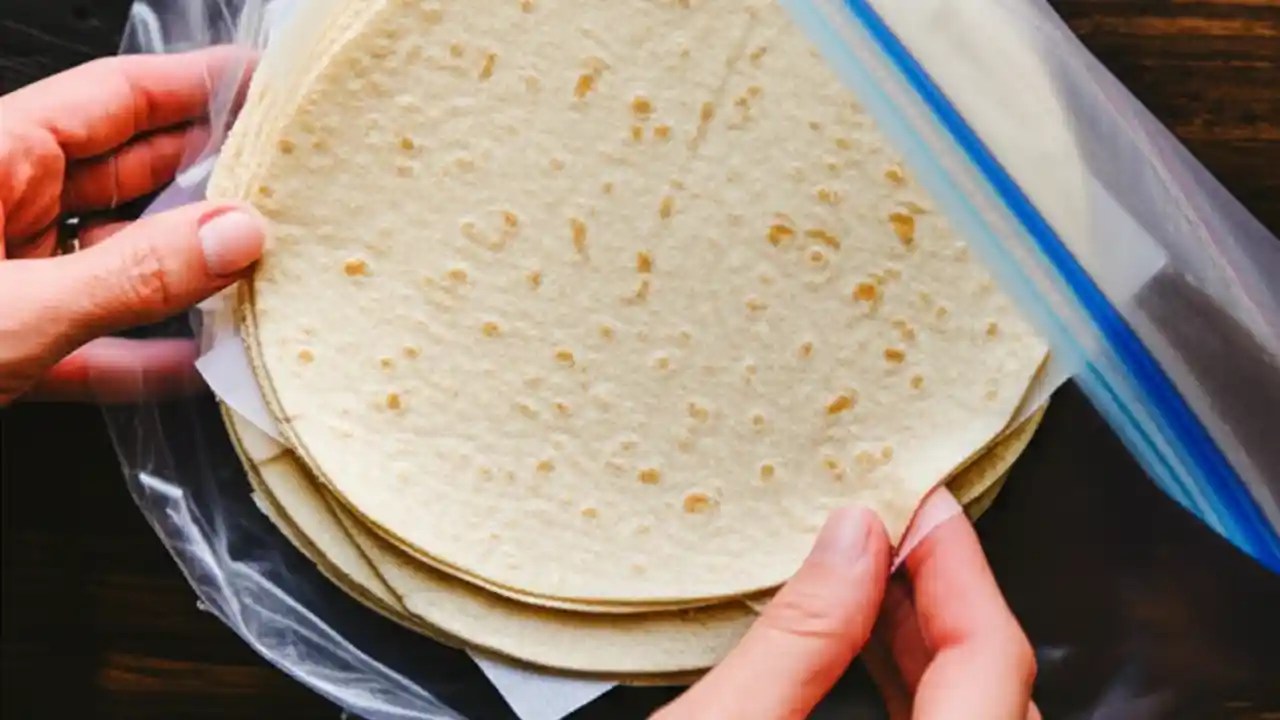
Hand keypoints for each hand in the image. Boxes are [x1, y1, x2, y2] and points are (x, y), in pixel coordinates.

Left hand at [0, 49, 263, 404]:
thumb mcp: (11, 309)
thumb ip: (130, 275)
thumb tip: (234, 236)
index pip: (119, 97)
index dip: (198, 83)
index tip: (268, 84)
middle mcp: (0, 204)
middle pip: (130, 174)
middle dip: (211, 179)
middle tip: (290, 191)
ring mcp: (3, 275)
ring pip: (118, 258)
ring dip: (189, 275)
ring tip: (261, 278)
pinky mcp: (4, 344)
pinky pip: (93, 339)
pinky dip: (144, 355)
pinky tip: (198, 365)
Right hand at [657, 493, 1037, 718]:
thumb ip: (796, 638)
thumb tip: (850, 537)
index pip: (991, 661)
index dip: (962, 571)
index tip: (928, 506)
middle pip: (998, 688)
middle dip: (947, 599)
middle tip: (901, 529)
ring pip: (977, 715)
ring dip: (931, 643)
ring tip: (881, 575)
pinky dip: (919, 685)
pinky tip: (871, 647)